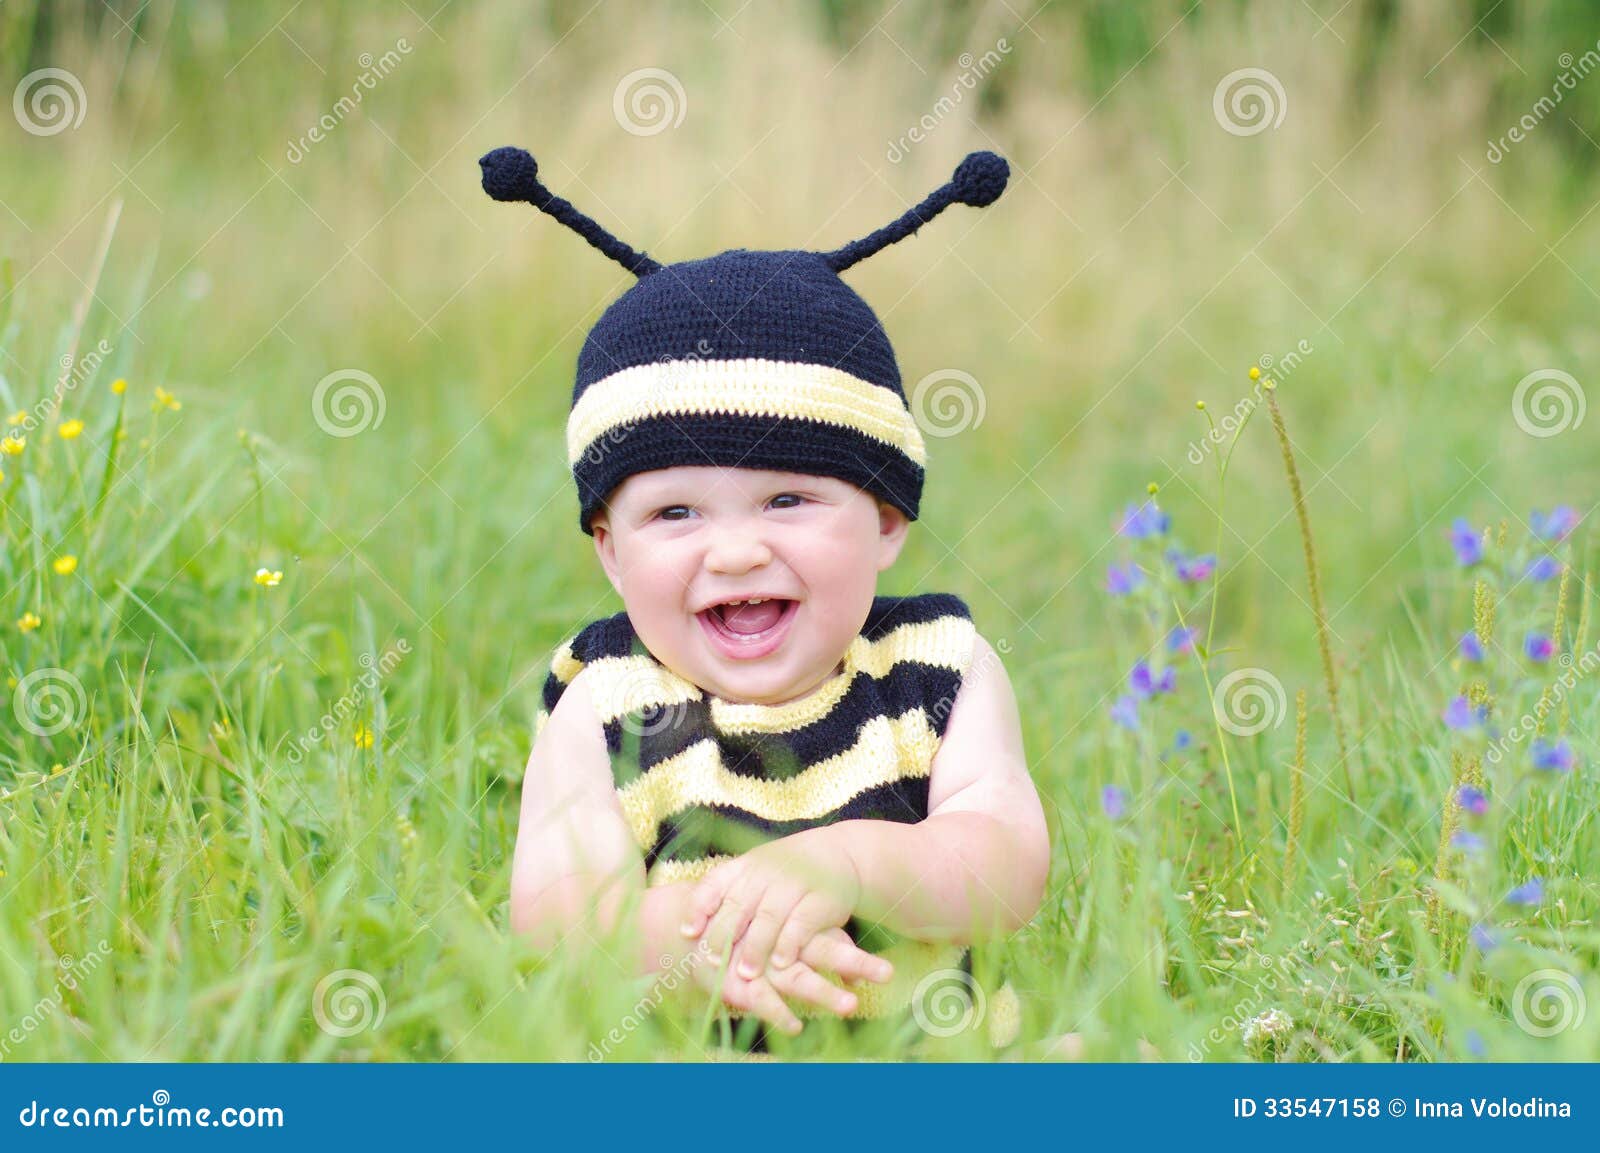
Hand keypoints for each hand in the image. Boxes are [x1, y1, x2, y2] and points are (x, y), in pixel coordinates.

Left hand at [680, 830, 861, 979]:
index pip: (714, 884)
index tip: (687, 934)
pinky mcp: (822, 898)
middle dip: (724, 936)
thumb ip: (726, 895)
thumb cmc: (787, 872)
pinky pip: (802, 923)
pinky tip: (782, 963)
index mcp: (745, 867)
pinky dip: (790, 944)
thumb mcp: (754, 873)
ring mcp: (795, 883)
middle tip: (713, 964)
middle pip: (739, 906)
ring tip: (747, 973)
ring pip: (769, 918)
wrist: (839, 854)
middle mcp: (767, 872)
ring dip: (757, 948)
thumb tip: (687, 931)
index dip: (698, 909)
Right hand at [688, 926, 893, 1035]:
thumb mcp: (781, 940)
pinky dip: (778, 1013)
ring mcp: (761, 964)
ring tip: (851, 1006)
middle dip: (855, 963)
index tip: (887, 973)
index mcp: (795, 932)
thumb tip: (857, 977)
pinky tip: (796, 1026)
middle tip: (885, 974)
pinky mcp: (737, 984)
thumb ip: (819, 949)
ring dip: (825, 991)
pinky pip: (761, 1001)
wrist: (691, 939)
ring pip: (797, 978)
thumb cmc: (748, 940)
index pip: (832, 942)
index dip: (858, 959)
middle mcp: (783, 947)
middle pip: (823, 952)